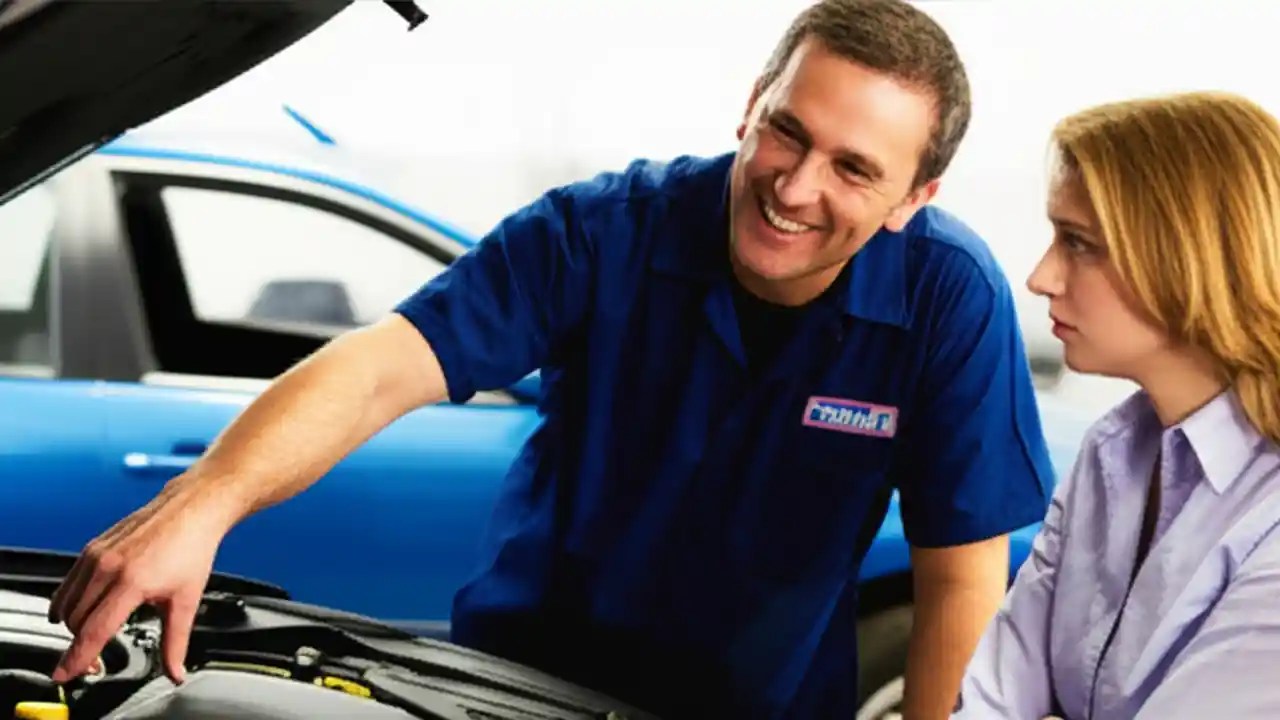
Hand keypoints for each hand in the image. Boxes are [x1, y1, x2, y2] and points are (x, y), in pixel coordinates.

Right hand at [47, 487, 232, 684]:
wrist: (191, 508)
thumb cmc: (192, 549)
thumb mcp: (187, 601)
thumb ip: (176, 642)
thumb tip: (175, 672)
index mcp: (132, 582)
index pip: (94, 630)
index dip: (78, 657)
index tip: (66, 674)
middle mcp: (108, 566)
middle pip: (76, 620)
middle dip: (80, 645)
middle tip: (95, 660)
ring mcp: (97, 554)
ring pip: (67, 603)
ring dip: (73, 625)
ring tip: (90, 637)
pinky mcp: (92, 547)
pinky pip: (68, 583)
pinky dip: (69, 603)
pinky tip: (78, 611)